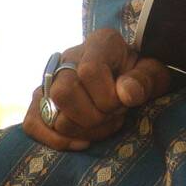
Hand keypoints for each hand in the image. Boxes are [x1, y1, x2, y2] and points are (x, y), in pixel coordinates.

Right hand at [22, 28, 172, 151]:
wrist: (129, 80)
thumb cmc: (141, 77)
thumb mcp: (154, 75)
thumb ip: (144, 80)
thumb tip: (125, 94)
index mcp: (99, 43)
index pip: (89, 70)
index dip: (107, 96)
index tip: (124, 103)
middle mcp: (70, 57)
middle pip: (64, 92)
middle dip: (93, 116)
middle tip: (113, 115)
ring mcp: (52, 79)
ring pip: (48, 110)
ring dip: (81, 129)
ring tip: (103, 124)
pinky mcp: (41, 101)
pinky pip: (31, 123)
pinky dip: (55, 140)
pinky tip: (82, 141)